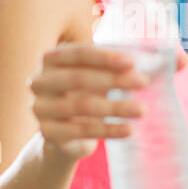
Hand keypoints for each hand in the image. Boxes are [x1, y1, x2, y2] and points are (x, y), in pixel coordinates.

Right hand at [28, 44, 146, 160]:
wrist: (66, 134)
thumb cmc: (86, 94)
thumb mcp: (100, 77)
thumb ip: (117, 69)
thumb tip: (148, 64)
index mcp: (50, 59)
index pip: (77, 53)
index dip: (105, 57)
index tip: (133, 62)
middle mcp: (39, 81)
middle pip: (78, 78)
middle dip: (114, 79)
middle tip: (144, 82)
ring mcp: (39, 108)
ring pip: (81, 105)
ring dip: (116, 107)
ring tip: (142, 110)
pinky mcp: (46, 132)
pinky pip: (81, 131)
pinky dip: (108, 130)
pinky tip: (129, 130)